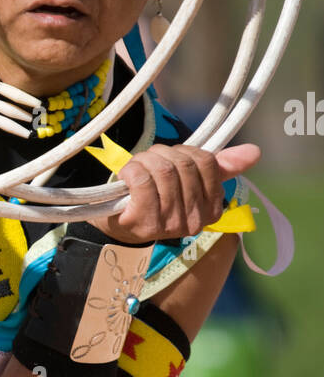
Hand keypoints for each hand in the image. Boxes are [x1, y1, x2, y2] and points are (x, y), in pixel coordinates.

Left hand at [88, 142, 259, 244]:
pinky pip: (143, 180)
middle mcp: (195, 221)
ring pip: (163, 171)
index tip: (171, 159)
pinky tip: (127, 177)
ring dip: (145, 161)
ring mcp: (171, 225)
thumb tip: (255, 151)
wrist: (119, 221)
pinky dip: (131, 170)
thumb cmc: (156, 195)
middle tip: (149, 162)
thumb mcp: (189, 179)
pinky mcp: (145, 222)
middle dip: (161, 154)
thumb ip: (221, 166)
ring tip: (138, 169)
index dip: (184, 152)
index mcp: (211, 209)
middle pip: (183, 165)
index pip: (206, 162)